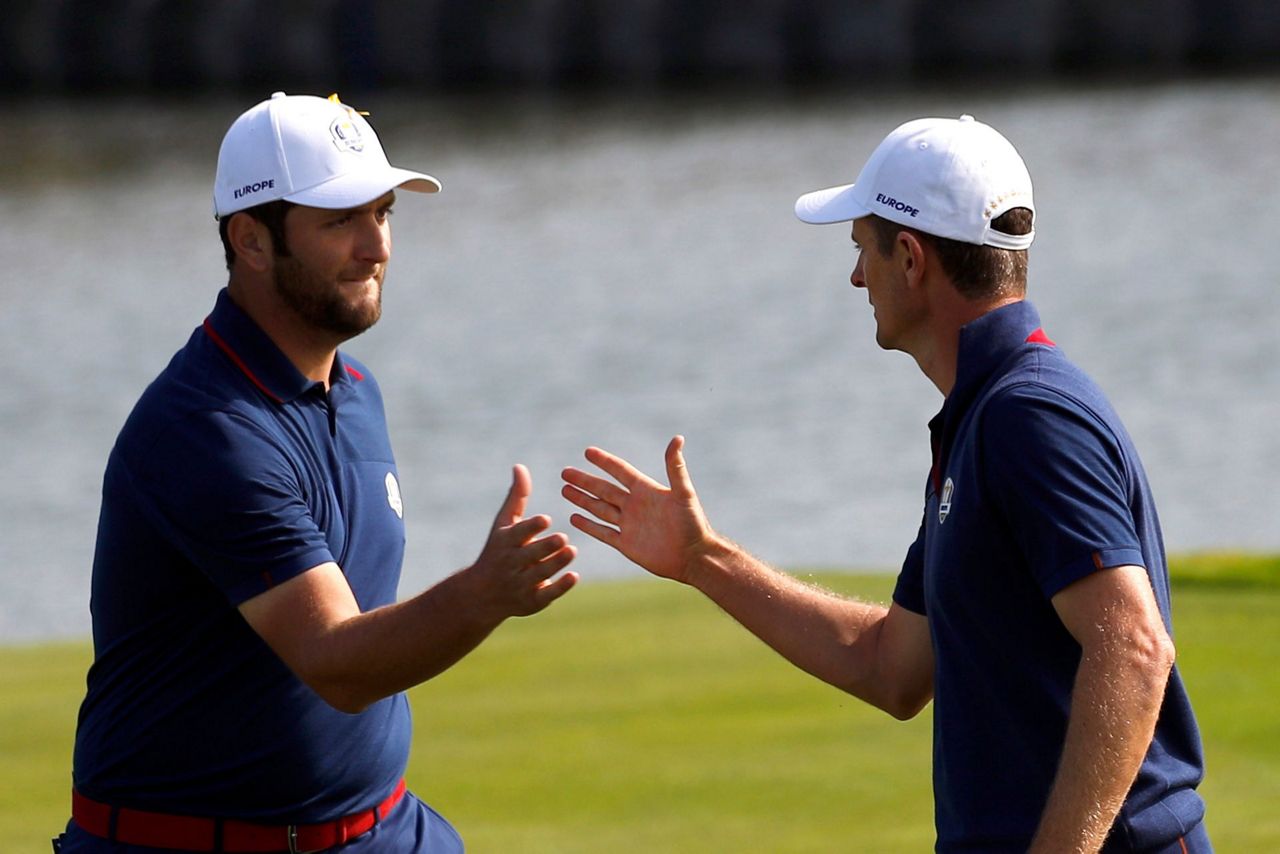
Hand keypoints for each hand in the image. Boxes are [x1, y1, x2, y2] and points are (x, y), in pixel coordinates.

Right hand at [471, 465, 577, 618]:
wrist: (481, 593)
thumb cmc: (498, 549)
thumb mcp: (503, 523)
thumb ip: (516, 496)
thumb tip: (520, 466)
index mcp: (505, 542)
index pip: (519, 533)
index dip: (532, 527)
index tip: (547, 519)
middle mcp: (511, 564)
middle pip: (531, 555)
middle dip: (547, 547)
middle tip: (564, 538)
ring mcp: (520, 584)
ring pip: (541, 573)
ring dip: (557, 563)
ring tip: (572, 551)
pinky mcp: (531, 602)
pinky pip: (547, 595)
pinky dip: (561, 586)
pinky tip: (574, 576)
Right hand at [561, 436, 713, 583]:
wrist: (694, 556)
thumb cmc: (693, 524)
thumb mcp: (684, 493)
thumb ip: (676, 467)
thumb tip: (677, 438)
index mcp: (646, 491)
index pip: (620, 471)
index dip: (604, 461)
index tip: (588, 452)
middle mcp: (635, 505)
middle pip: (604, 489)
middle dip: (584, 481)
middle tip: (565, 472)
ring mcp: (629, 525)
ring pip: (600, 509)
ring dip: (583, 500)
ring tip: (565, 490)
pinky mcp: (627, 544)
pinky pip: (603, 532)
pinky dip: (588, 525)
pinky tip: (574, 518)